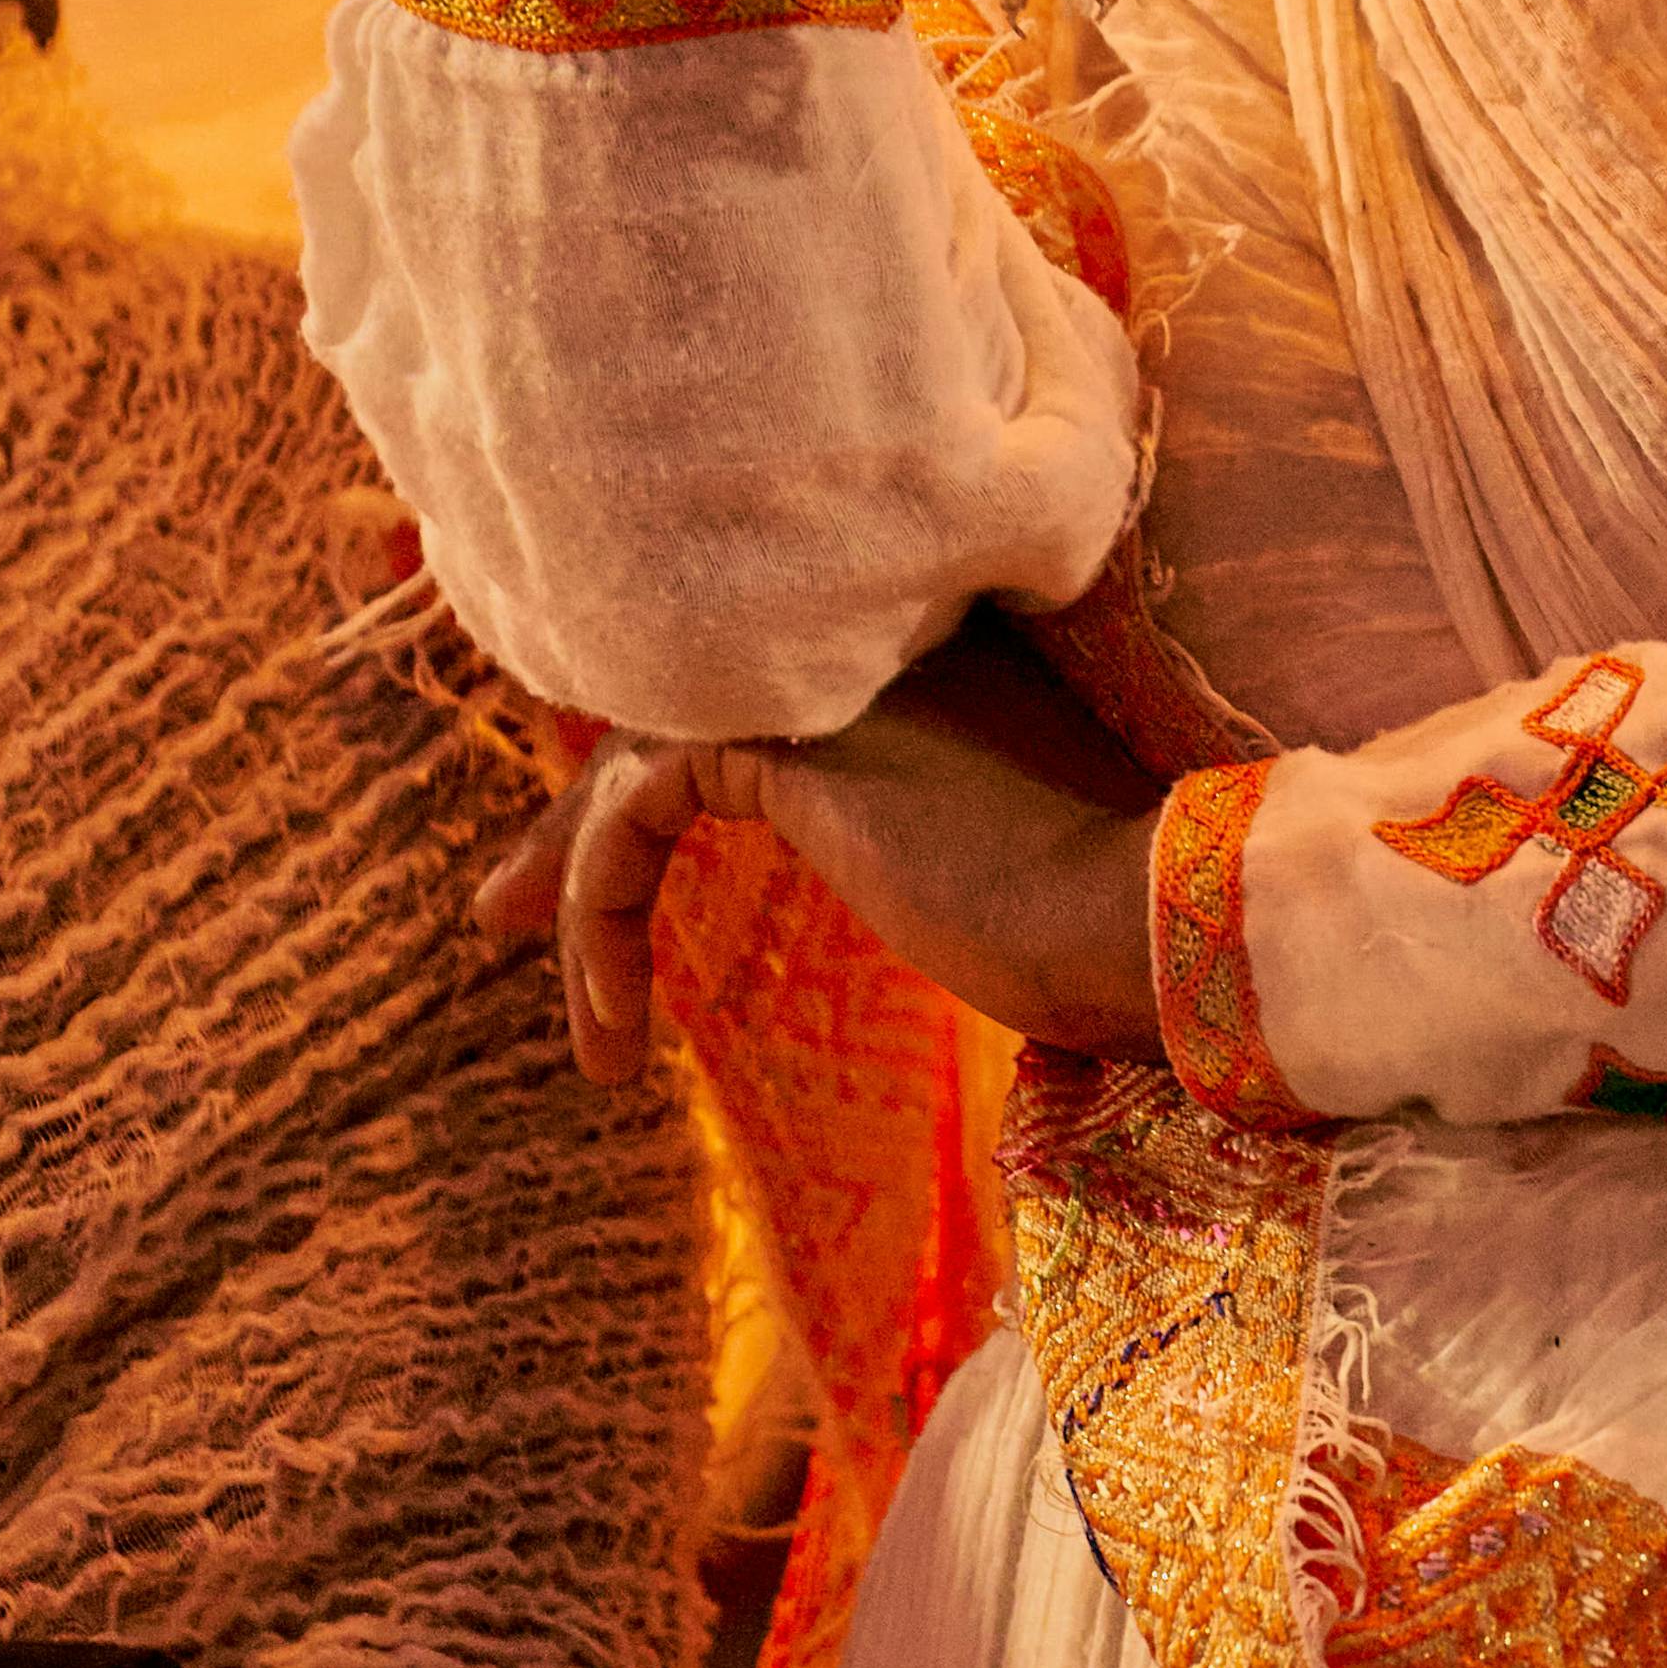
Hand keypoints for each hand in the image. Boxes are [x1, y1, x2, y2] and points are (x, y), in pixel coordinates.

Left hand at [484, 610, 1160, 1083]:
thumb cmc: (1126, 920)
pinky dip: (604, 916)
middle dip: (577, 827)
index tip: (596, 874)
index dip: (657, 775)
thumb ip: (947, 836)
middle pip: (670, 714)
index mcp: (929, 649)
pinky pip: (637, 813)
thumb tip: (927, 887)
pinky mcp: (785, 738)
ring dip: (582, 895)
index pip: (747, 687)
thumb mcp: (1018, 868)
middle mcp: (869, 635)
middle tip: (504, 914)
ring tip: (587, 1032)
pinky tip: (614, 1028)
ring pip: (642, 766)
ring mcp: (825, 672)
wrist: (1162, 913)